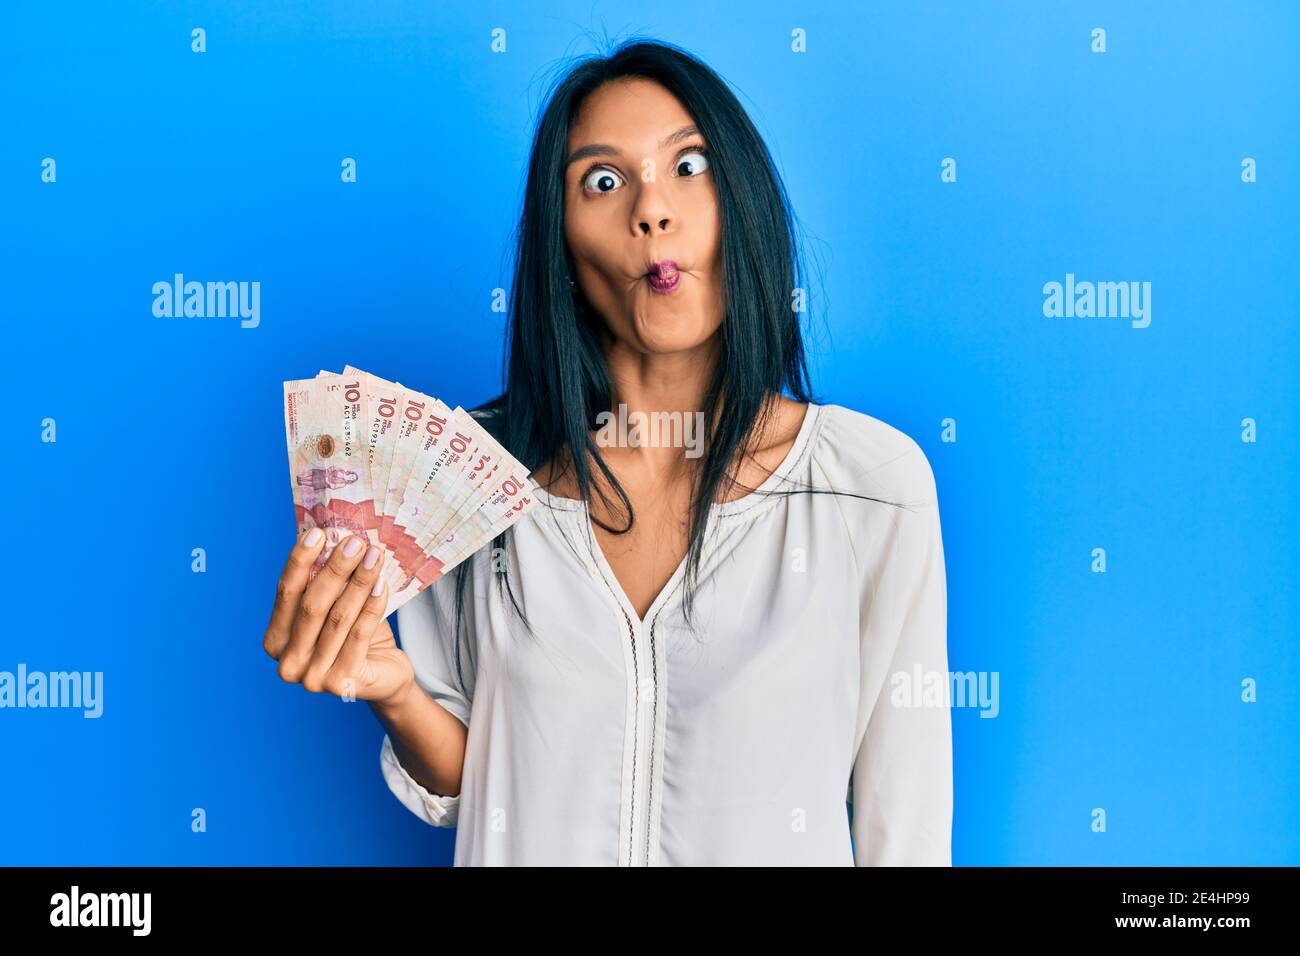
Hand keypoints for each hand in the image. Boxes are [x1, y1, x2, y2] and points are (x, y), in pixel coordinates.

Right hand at [263, 529, 414, 705]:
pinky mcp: (342, 684)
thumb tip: (332, 537)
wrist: (383, 676)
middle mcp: (288, 662)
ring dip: (358, 582)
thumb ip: (324, 584)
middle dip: (335, 569)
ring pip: (338, 618)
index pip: (285, 593)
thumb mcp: (334, 609)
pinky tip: (383, 583)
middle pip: (312, 605)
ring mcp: (312, 677)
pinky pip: (359, 634)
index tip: (317, 534)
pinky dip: (371, 606)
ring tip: (374, 556)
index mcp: (275, 640)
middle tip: (355, 542)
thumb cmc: (353, 637)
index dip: (300, 562)